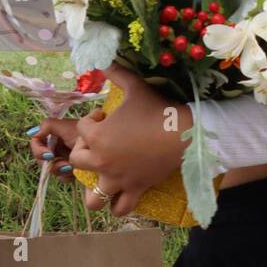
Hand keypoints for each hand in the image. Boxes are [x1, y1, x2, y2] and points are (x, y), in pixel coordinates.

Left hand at [31, 64, 191, 219]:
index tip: (107, 115)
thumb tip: (102, 59)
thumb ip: (115, 72)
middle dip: (87, 149)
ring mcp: (118, 179)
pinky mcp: (136, 189)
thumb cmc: (159, 109)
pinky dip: (117, 205)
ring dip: (94, 188)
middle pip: (78, 160)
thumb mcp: (135, 86)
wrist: (187, 133)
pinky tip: (122, 192)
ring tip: (105, 175)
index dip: (93, 119)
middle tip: (104, 141)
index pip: (83, 127)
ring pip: (92, 197)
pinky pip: (120, 208)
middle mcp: (102, 161)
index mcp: (97, 136)